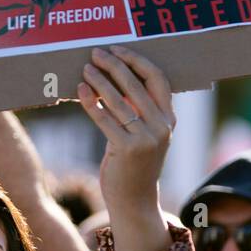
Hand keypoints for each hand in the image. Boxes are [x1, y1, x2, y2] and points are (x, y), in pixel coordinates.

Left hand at [78, 46, 174, 216]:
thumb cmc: (135, 164)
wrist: (135, 200)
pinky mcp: (127, 149)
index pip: (157, 79)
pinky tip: (81, 90)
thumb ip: (138, 110)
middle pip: (136, 85)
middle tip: (96, 53)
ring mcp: (146, 139)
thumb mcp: (144, 135)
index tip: (118, 50)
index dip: (137, 61)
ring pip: (118, 101)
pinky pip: (104, 119)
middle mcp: (161, 127)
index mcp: (169, 119)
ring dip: (100, 80)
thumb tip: (116, 79)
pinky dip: (91, 102)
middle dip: (114, 65)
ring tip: (85, 69)